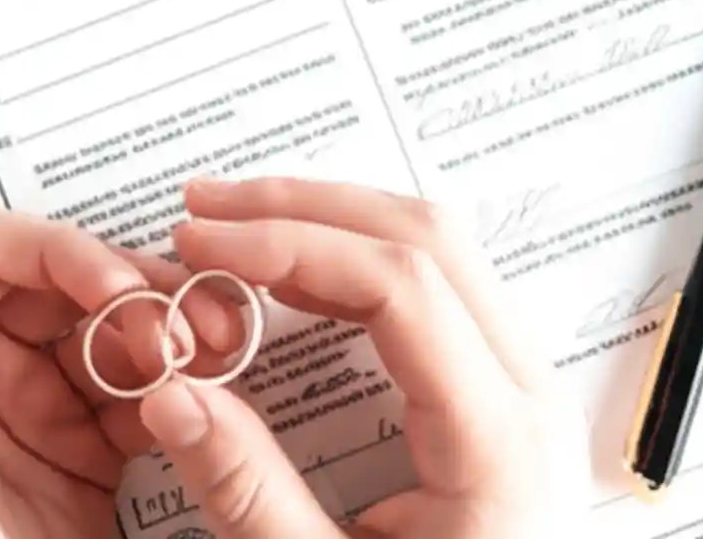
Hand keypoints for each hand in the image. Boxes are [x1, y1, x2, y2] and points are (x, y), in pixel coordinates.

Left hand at [0, 211, 243, 538]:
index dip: (57, 253)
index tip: (113, 291)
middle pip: (64, 283)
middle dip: (132, 287)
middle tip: (186, 317)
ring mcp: (36, 407)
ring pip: (112, 331)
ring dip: (168, 327)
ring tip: (214, 344)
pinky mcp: (87, 450)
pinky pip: (143, 394)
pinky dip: (183, 385)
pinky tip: (205, 390)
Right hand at [135, 177, 591, 537]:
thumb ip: (249, 497)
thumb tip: (174, 397)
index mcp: (497, 441)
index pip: (399, 286)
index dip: (291, 245)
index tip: (205, 245)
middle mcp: (527, 395)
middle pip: (424, 239)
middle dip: (304, 207)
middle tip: (207, 210)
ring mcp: (522, 387)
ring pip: (436, 248)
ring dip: (332, 219)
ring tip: (238, 225)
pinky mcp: (499, 392)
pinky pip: (436, 286)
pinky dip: (356, 258)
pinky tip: (293, 273)